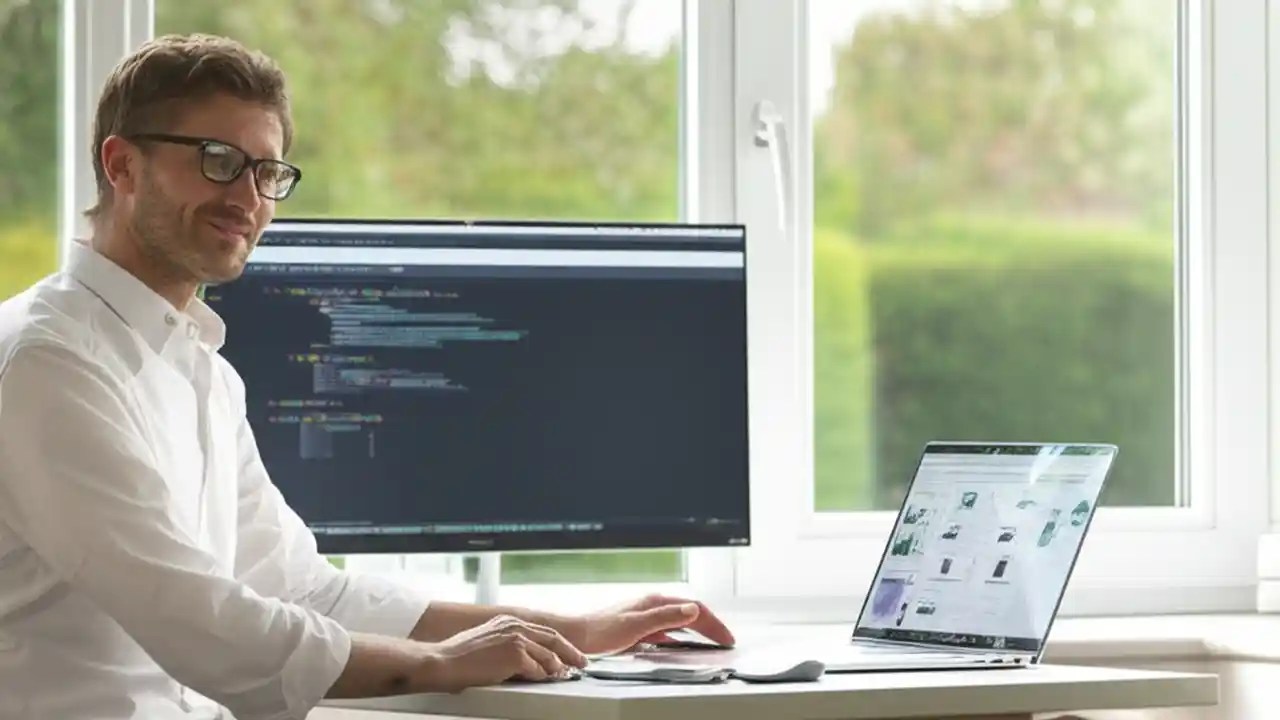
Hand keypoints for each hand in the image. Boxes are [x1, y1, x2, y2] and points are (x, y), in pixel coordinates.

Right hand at [423, 614, 588, 691]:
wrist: (445, 662)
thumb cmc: (460, 657)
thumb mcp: (488, 641)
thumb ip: (509, 644)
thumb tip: (529, 660)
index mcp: (509, 620)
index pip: (542, 631)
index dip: (559, 643)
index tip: (570, 651)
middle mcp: (515, 625)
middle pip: (553, 639)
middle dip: (571, 652)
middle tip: (581, 662)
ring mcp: (517, 638)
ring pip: (548, 656)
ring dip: (557, 668)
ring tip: (565, 676)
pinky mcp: (516, 654)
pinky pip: (537, 669)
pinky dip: (542, 676)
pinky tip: (544, 680)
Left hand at [565, 594, 736, 655]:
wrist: (577, 636)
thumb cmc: (601, 630)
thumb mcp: (637, 625)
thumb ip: (666, 616)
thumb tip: (692, 609)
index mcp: (656, 602)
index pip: (695, 609)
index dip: (713, 623)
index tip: (726, 638)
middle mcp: (653, 606)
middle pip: (690, 613)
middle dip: (711, 626)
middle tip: (726, 641)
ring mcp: (647, 616)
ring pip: (681, 621)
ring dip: (699, 630)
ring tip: (712, 641)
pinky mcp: (641, 628)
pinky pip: (669, 631)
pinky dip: (683, 637)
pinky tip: (682, 645)